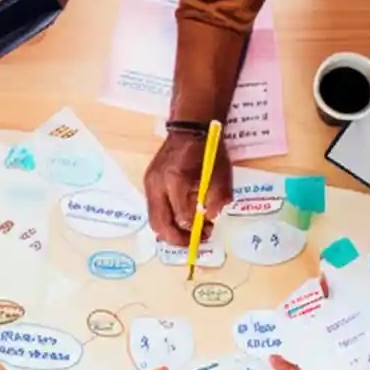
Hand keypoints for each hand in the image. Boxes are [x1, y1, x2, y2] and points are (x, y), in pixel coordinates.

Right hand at [144, 132, 232, 246]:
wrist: (190, 128)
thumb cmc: (207, 148)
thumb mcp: (221, 175)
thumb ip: (217, 200)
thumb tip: (209, 219)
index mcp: (176, 180)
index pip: (182, 217)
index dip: (196, 230)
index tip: (208, 231)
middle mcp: (158, 184)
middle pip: (160, 225)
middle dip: (177, 239)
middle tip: (194, 242)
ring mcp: (149, 183)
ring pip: (154, 220)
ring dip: (170, 231)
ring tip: (188, 232)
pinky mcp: (148, 183)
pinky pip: (154, 209)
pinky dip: (166, 218)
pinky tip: (180, 218)